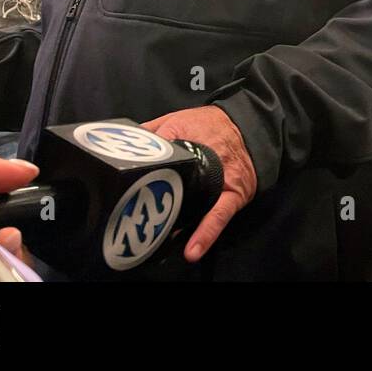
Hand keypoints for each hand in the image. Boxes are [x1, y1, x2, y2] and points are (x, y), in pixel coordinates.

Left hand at [142, 105, 256, 262]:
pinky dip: (206, 234)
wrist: (247, 126)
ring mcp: (222, 180)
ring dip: (178, 223)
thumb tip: (124, 143)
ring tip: (159, 238)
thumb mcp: (178, 119)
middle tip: (138, 221)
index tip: (127, 188)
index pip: (162, 157)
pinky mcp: (235, 195)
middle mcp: (207, 162)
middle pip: (179, 186)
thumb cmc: (210, 125)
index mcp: (187, 141)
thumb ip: (153, 131)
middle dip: (159, 205)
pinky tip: (193, 251)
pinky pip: (220, 217)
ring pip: (197, 206)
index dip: (145, 173)